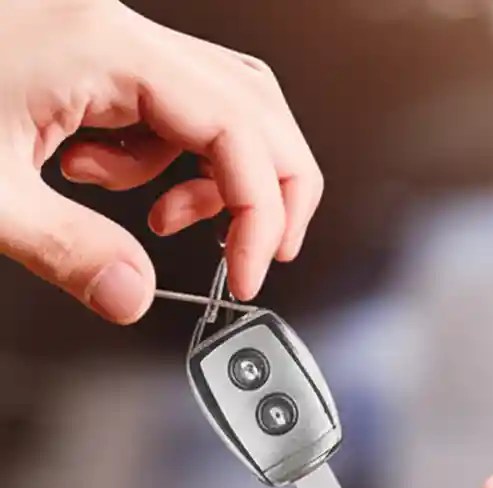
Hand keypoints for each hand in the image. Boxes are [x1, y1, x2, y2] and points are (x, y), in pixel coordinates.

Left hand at [0, 0, 321, 322]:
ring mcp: (110, 40)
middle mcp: (120, 33)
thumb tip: (135, 296)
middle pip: (255, 104)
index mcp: (104, 48)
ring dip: (219, 173)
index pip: (234, 127)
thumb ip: (67, 249)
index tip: (245, 273)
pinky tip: (103, 181)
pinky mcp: (96, 57)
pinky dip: (164, 158)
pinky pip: (170, 108)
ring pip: (224, 102)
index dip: (259, 208)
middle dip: (271, 187)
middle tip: (258, 252)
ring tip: (166, 220)